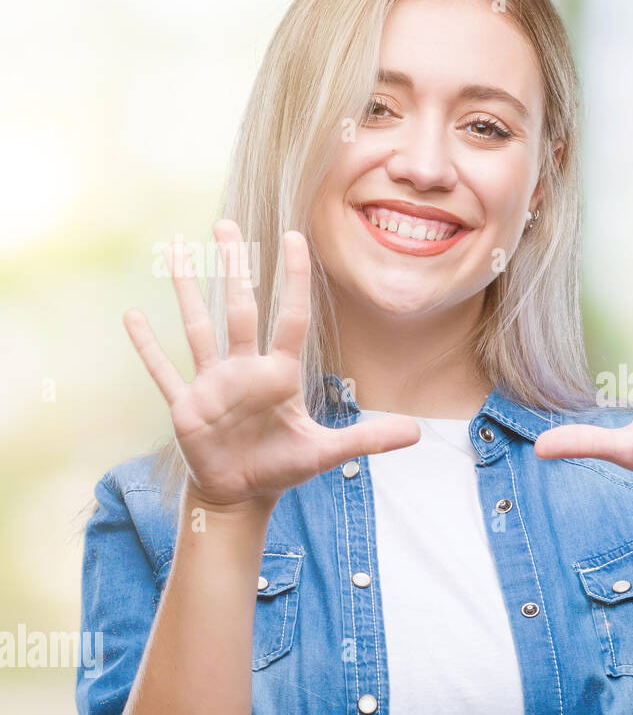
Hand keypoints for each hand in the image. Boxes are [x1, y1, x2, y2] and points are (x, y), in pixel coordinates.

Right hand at [124, 220, 420, 509]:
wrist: (243, 492)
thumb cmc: (283, 465)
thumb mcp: (327, 453)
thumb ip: (368, 438)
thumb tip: (418, 432)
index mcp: (279, 374)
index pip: (290, 317)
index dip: (293, 279)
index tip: (294, 238)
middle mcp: (245, 369)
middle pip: (238, 308)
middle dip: (233, 268)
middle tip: (226, 223)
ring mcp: (213, 384)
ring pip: (198, 328)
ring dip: (187, 291)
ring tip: (178, 250)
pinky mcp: (186, 406)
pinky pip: (164, 370)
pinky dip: (147, 347)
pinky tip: (131, 316)